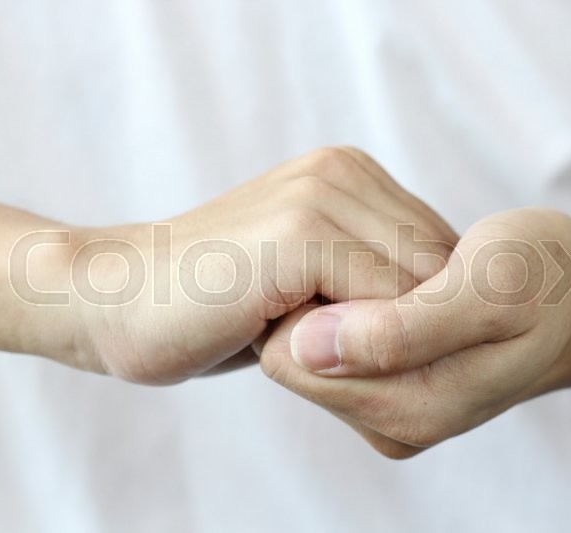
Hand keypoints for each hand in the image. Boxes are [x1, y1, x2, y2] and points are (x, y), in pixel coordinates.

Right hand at [67, 148, 457, 382]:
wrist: (118, 301)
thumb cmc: (218, 305)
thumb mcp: (308, 278)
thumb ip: (369, 273)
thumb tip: (452, 308)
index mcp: (350, 174)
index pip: (445, 253)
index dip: (429, 317)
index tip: (382, 356)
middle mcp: (342, 171)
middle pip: (443, 273)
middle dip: (417, 334)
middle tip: (354, 366)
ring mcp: (320, 196)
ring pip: (422, 296)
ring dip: (387, 346)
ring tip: (321, 356)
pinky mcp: (297, 235)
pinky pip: (385, 311)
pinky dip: (361, 352)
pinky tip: (299, 353)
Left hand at [258, 208, 570, 457]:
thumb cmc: (545, 279)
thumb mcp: (487, 291)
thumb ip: (399, 330)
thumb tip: (306, 347)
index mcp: (410, 409)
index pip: (289, 359)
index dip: (305, 297)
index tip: (351, 256)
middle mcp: (393, 423)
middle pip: (291, 359)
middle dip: (318, 302)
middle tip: (377, 258)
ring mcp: (392, 409)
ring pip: (308, 351)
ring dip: (335, 302)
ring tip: (393, 272)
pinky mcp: (393, 387)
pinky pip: (334, 346)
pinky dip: (352, 306)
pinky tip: (395, 285)